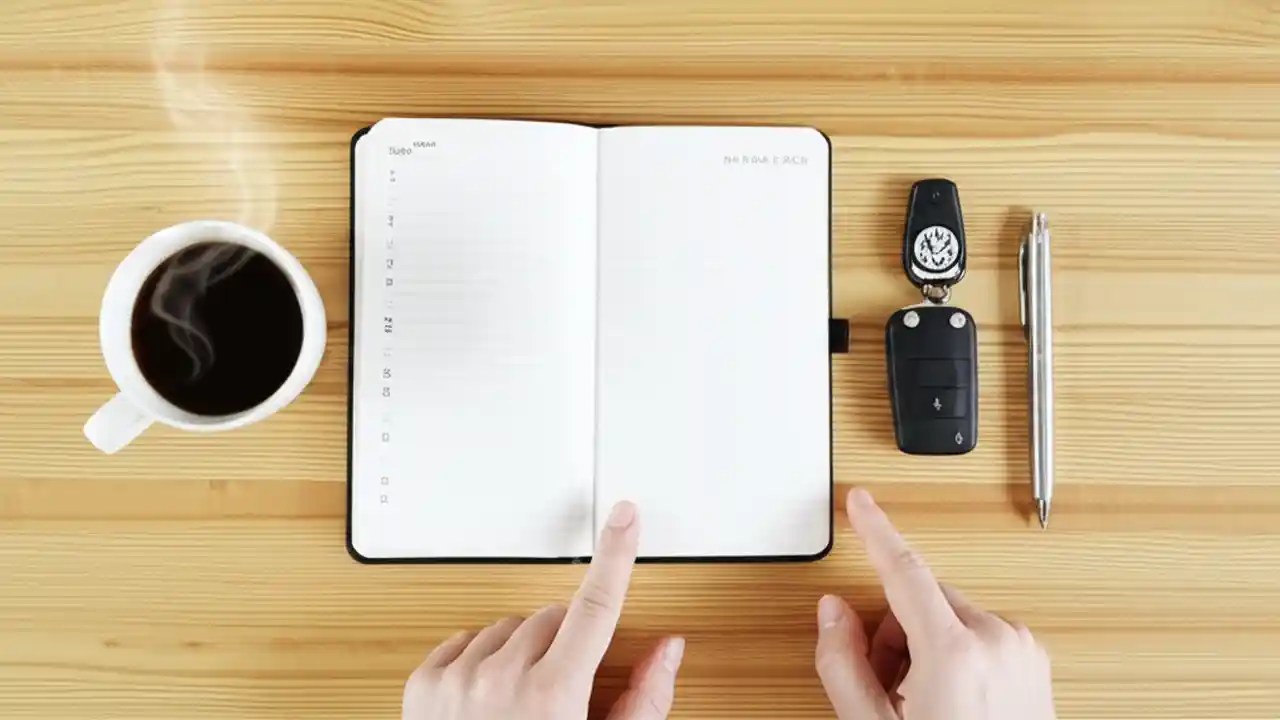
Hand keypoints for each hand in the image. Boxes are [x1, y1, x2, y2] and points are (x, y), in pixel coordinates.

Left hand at [402, 501, 682, 719]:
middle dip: (567, 643)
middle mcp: (502, 680)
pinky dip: (480, 660)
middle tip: (567, 691)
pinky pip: (464, 642)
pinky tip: (489, 698)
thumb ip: (643, 701)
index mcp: (554, 696)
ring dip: (523, 651)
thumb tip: (668, 649)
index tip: (624, 518)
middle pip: (553, 618)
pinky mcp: (422, 687)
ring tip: (523, 703)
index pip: (596, 606)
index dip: (616, 556)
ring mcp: (457, 681)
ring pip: (508, 628)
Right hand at [815, 489, 1055, 719]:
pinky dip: (957, 654)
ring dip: (925, 645)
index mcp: (954, 652)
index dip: (876, 531)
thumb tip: (832, 611)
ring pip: (950, 617)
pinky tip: (951, 701)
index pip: (904, 571)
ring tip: (920, 704)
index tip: (860, 502)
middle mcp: (996, 639)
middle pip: (922, 599)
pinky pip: (981, 634)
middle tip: (885, 688)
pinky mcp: (1035, 661)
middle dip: (894, 632)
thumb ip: (842, 663)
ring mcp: (1022, 650)